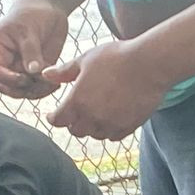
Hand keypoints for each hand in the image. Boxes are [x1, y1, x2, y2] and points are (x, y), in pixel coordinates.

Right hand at [0, 0, 70, 99]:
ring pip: (24, 91)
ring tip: (52, 83)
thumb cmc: (32, 13)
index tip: (24, 78)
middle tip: (42, 82)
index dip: (7, 78)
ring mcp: (20, 69)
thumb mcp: (28, 30)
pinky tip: (55, 84)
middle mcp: (6, 63)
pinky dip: (46, 89)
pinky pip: (37, 88)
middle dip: (24, 89)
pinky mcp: (36, 74)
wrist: (48, 9)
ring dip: (38, 91)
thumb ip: (30, 52)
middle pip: (8, 87)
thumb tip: (32, 72)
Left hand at [44, 41, 169, 140]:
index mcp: (78, 101)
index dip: (53, 118)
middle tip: (75, 113)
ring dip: (91, 127)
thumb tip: (45, 75)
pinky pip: (113, 136)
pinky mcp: (128, 127)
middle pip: (76, 131)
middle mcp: (93, 118)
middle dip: (72, 123)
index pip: (58, 120)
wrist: (148, 66)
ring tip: (94, 114)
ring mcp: (111, 125)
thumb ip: (64, 72)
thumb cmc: (115, 58)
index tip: (52, 115)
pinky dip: (108, 130)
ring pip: (94, 135)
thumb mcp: (85, 60)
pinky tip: (110, 118)